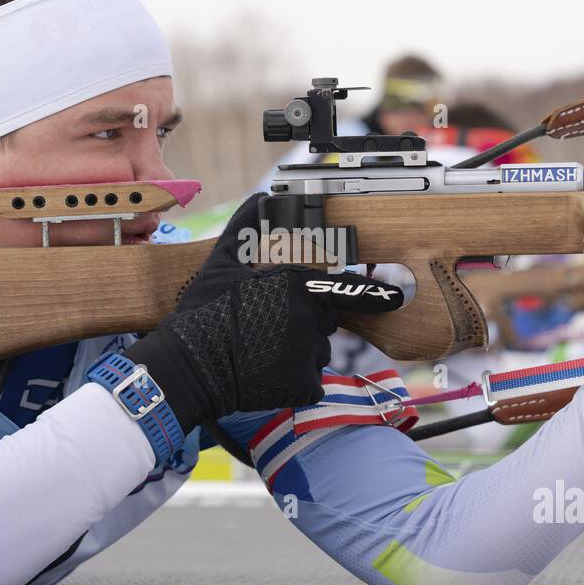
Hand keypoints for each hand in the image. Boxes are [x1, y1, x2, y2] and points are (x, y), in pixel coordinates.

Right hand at [125, 193, 403, 432]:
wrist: (186, 367)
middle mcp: (309, 319)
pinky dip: (292, 382)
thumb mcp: (221, 263)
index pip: (344, 289)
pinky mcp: (302, 387)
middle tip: (267, 328)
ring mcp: (308, 355)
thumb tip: (259, 198)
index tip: (396, 297)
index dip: (371, 294)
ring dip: (297, 355)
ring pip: (316, 354)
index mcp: (296, 285)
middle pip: (325, 322)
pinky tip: (263, 375)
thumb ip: (245, 228)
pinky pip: (309, 383)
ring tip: (259, 352)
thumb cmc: (203, 313)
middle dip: (305, 324)